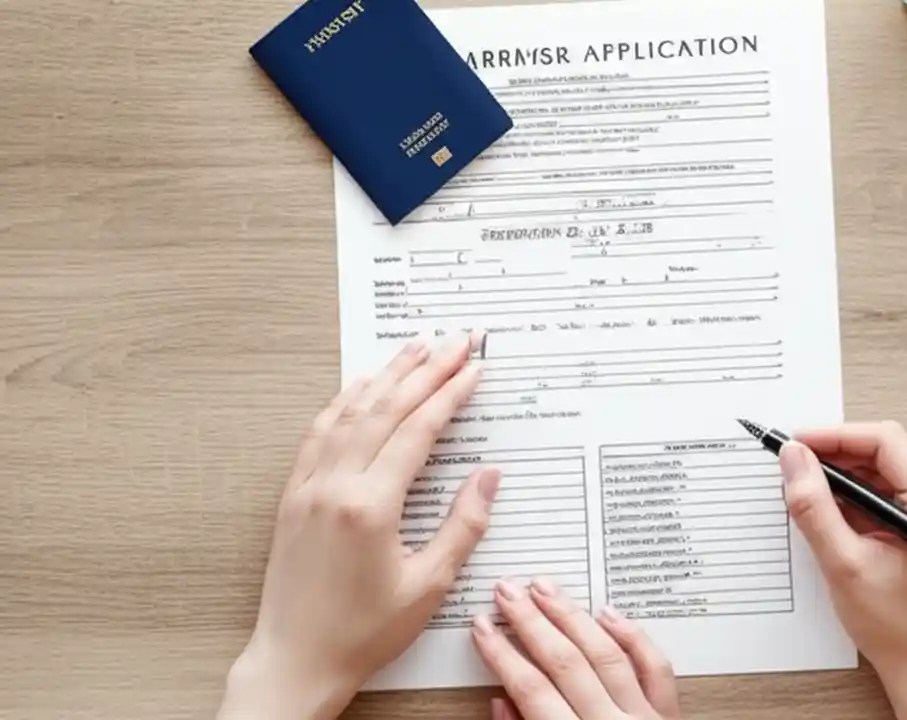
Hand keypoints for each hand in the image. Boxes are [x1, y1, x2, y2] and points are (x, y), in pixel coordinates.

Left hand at [219, 335, 497, 719]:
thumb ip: (463, 525)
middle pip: (385, 409)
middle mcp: (334, 487)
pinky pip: (318, 434)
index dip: (450, 395)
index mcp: (370, 506)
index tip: (474, 369)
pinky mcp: (292, 497)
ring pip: (349, 413)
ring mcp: (307, 488)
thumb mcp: (429, 585)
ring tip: (414, 348)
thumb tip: (489, 476)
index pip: (417, 431)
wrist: (295, 660)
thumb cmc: (363, 633)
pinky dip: (343, 403)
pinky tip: (360, 388)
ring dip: (385, 376)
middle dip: (425, 370)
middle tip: (455, 341)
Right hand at [472, 578, 681, 719]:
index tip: (483, 627)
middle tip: (507, 592)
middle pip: (565, 662)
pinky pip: (655, 667)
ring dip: (572, 616)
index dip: (502, 654)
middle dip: (531, 622)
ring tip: (547, 589)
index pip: (531, 690)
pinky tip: (609, 613)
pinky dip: (632, 637)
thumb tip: (502, 704)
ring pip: (606, 653)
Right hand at [780, 422, 906, 719]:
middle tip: (793, 466)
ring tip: (807, 492)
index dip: (834, 436)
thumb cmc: (901, 629)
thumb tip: (794, 459)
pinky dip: (858, 495)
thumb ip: (814, 507)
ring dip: (845, 476)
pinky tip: (832, 512)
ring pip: (887, 469)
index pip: (884, 442)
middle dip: (836, 455)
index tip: (796, 444)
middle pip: (886, 451)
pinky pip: (892, 491)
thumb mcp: (845, 565)